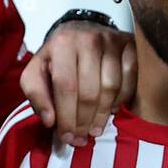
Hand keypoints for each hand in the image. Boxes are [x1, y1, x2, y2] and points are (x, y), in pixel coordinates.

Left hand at [21, 21, 134, 145]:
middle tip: (81, 137)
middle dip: (84, 120)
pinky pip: (131, 78)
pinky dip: (122, 98)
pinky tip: (112, 109)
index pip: (65, 86)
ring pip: (111, 86)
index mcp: (62, 43)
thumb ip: (36, 94)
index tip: (66, 136)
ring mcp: (112, 41)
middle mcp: (88, 39)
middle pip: (89, 90)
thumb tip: (50, 120)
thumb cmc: (58, 57)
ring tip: (95, 129)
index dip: (66, 116)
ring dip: (103, 113)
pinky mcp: (130, 45)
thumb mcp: (36, 71)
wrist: (81, 30)